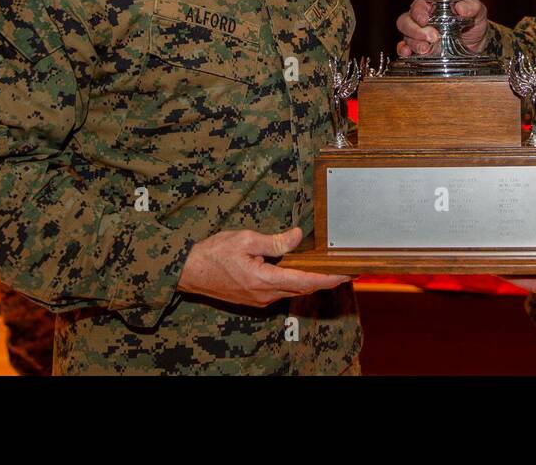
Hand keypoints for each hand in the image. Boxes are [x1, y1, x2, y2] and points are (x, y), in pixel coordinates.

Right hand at [176, 227, 350, 306]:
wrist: (189, 272)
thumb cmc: (213, 254)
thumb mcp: (245, 240)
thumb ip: (274, 241)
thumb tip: (297, 236)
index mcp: (264, 280)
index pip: (305, 281)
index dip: (328, 278)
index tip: (346, 273)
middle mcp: (265, 294)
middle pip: (303, 288)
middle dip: (325, 280)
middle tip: (345, 269)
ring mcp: (260, 299)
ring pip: (292, 289)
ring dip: (311, 280)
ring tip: (328, 268)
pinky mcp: (255, 297)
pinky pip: (281, 289)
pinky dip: (295, 281)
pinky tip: (302, 271)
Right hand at [395, 0, 488, 56]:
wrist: (478, 45)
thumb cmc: (474, 24)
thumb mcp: (477, 12)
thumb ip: (471, 7)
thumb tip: (459, 7)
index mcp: (432, 6)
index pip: (418, 5)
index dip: (418, 12)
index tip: (425, 20)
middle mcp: (422, 20)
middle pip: (406, 21)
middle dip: (415, 30)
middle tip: (432, 37)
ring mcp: (419, 36)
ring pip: (405, 36)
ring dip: (413, 43)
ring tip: (426, 49)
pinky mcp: (419, 50)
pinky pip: (404, 49)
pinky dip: (403, 50)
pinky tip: (408, 53)